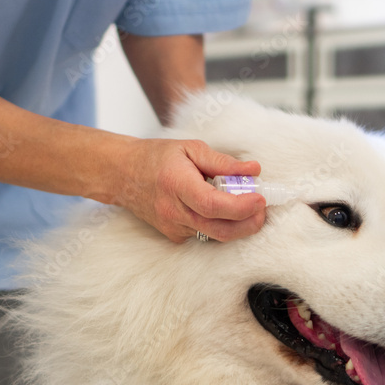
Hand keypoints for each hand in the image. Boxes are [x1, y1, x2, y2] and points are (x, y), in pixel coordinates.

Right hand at [113, 138, 266, 242]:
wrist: (122, 174)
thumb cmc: (156, 157)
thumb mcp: (190, 148)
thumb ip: (223, 162)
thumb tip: (253, 170)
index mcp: (177, 184)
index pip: (213, 205)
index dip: (241, 206)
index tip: (260, 198)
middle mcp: (173, 211)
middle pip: (220, 230)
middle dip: (249, 223)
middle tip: (262, 207)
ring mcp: (173, 227)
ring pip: (216, 235)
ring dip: (237, 223)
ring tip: (245, 202)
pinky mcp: (175, 236)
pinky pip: (206, 234)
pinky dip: (220, 224)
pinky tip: (220, 208)